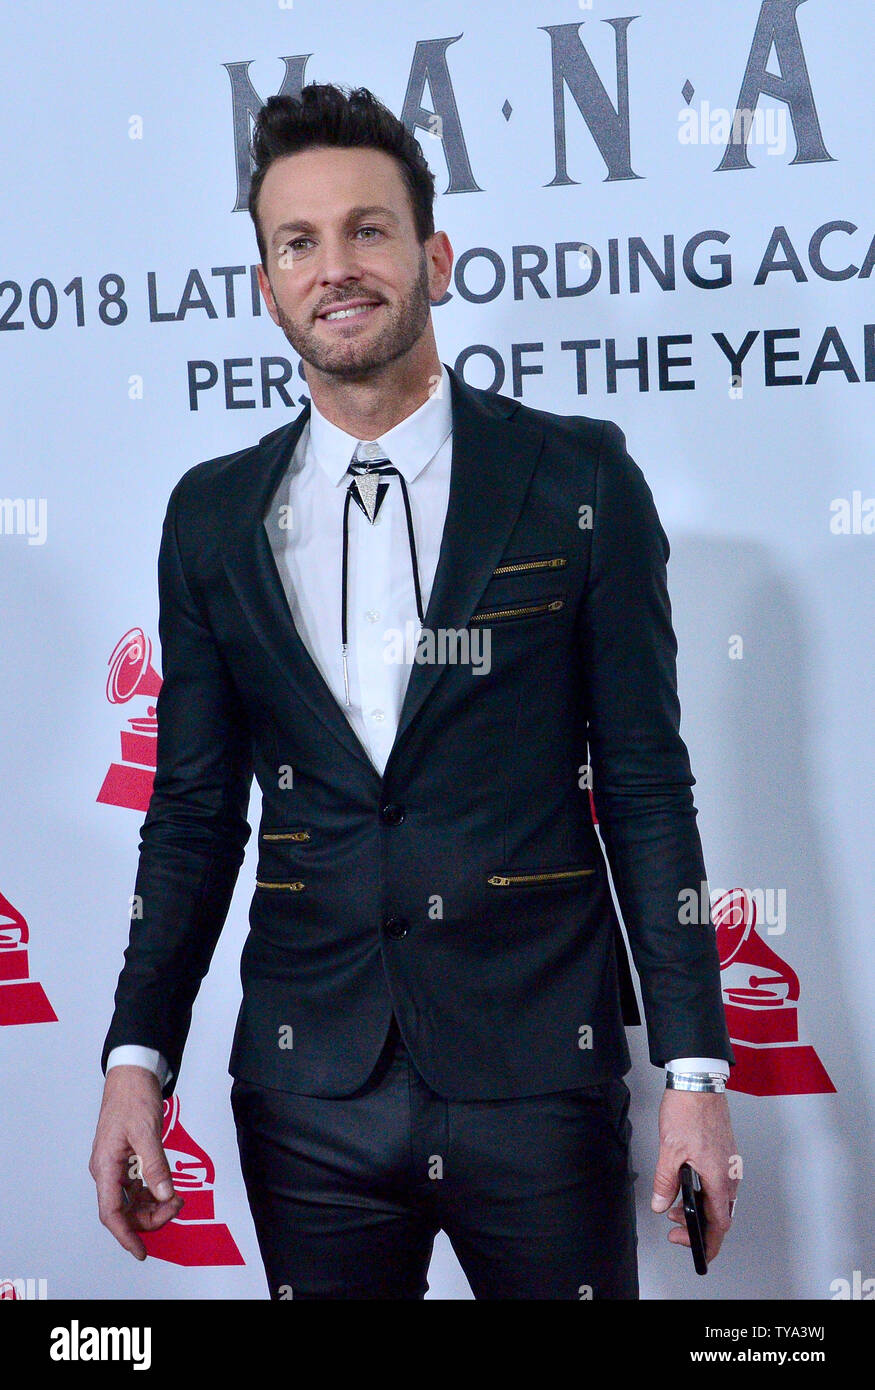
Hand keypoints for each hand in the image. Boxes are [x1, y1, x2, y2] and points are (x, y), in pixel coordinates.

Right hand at [89, 1065, 183, 1259]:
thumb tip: (164, 1194)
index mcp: (105, 1166)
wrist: (132, 1075)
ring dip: (153, 1206)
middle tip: (176, 1207)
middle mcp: (107, 1170)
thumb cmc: (132, 1098)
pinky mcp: (127, 1160)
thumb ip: (155, 1165)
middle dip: (150, 1217)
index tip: (141, 1251)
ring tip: (177, 1198)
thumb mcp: (146, 1132)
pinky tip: (168, 1190)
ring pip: (132, 1201)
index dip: (126, 1235)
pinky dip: (153, 1192)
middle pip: (124, 1211)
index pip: (111, 1212)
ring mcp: (116, 1166)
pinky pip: (137, 1187)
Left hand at [650, 1087, 739, 1265]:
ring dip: (699, 1209)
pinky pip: (719, 1183)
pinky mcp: (725, 1153)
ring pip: (719, 1199)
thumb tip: (660, 1202)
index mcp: (718, 1177)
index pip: (719, 1223)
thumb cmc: (689, 1110)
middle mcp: (729, 1173)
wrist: (699, 1082)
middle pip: (720, 1215)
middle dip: (698, 1227)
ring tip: (674, 1208)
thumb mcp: (669, 1150)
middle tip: (676, 1228)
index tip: (695, 1250)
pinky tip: (686, 1187)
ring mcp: (729, 1163)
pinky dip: (704, 1192)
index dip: (707, 1243)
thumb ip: (665, 1181)